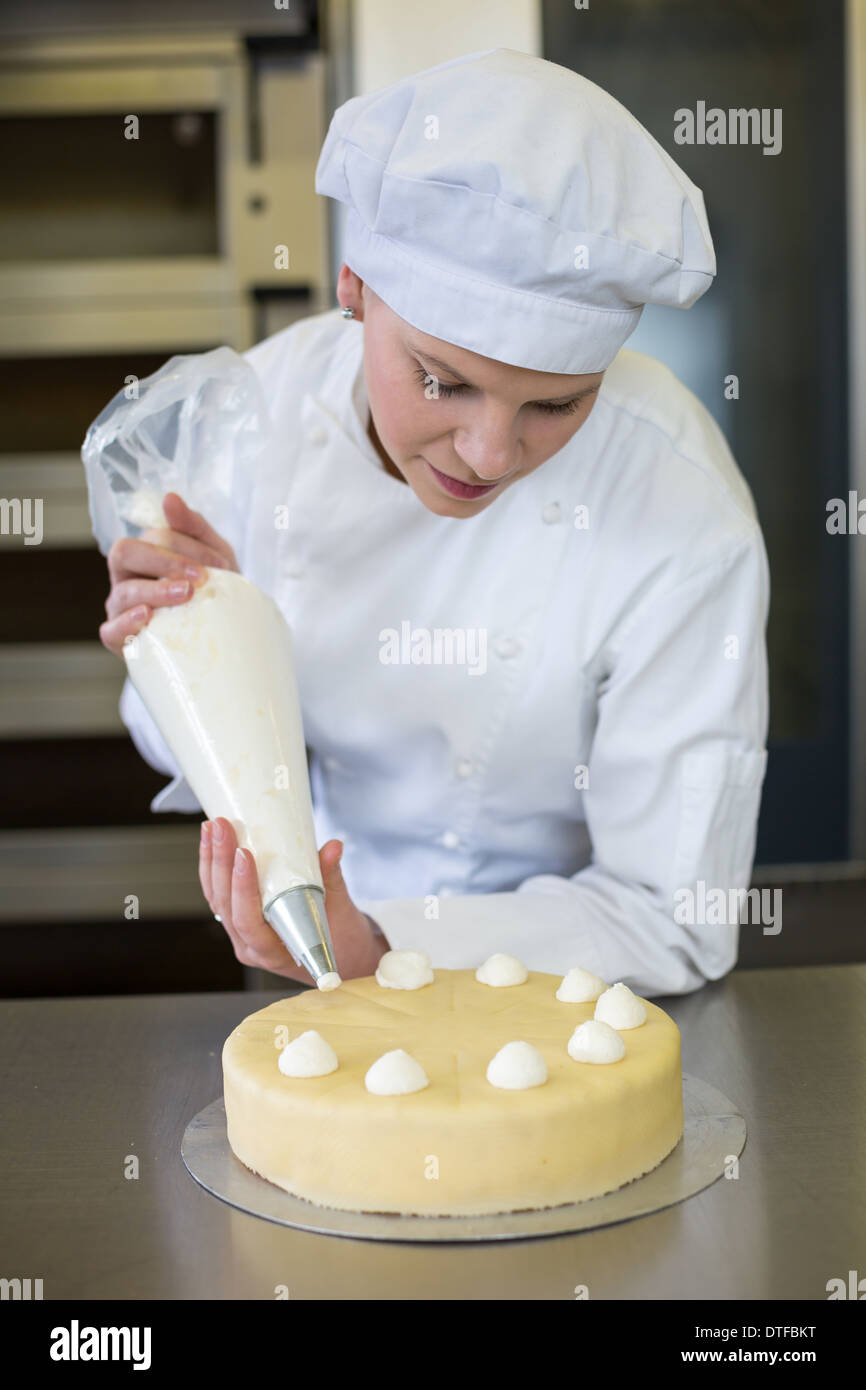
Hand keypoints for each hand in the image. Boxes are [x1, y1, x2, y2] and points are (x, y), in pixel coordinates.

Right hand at [99, 492, 238, 656]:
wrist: (224, 634)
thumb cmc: (213, 590)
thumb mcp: (214, 555)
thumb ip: (193, 526)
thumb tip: (169, 499)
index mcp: (145, 552)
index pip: (154, 537)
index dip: (187, 547)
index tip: (219, 565)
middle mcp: (126, 576)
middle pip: (124, 553)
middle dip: (163, 562)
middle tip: (199, 578)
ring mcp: (119, 607)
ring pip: (123, 592)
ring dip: (156, 591)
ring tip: (185, 595)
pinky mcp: (119, 640)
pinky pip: (111, 630)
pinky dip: (126, 623)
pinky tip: (148, 616)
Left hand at [200, 818, 389, 983]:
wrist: (343, 957)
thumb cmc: (343, 942)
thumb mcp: (341, 912)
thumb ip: (331, 877)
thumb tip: (332, 847)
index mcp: (272, 953)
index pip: (248, 921)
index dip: (242, 888)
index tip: (244, 854)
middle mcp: (249, 947)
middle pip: (225, 904)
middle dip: (221, 863)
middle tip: (222, 827)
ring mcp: (240, 936)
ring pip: (216, 898)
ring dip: (211, 861)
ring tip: (212, 827)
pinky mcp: (238, 922)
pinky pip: (218, 896)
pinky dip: (213, 868)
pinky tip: (210, 842)